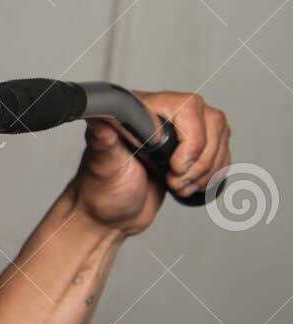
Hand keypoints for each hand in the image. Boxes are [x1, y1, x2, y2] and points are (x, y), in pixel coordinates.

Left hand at [70, 90, 230, 234]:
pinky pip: (222, 150)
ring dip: (206, 169)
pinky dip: (214, 172)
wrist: (110, 216)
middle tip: (175, 179)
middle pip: (211, 120)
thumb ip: (103, 141)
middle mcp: (162, 116)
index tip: (174, 167)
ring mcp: (179, 131)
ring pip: (221, 135)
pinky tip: (190, 184)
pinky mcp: (191, 148)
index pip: (187, 107)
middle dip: (200, 159)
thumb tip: (100, 118)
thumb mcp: (103, 167)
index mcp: (139, 112)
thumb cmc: (101, 192)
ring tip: (178, 185)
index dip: (191, 139)